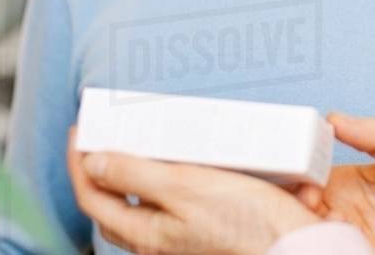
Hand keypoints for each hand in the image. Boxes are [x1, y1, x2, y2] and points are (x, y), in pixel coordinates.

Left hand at [67, 129, 318, 254]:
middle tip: (102, 138)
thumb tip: (93, 163)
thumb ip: (137, 175)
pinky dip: (166, 185)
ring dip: (132, 177)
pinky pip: (172, 208)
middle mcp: (158, 242)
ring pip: (141, 208)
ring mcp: (181, 241)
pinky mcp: (205, 234)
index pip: (92, 197)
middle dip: (100, 172)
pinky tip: (185, 168)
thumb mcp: (188, 187)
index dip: (79, 162)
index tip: (79, 131)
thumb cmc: (248, 223)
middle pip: (111, 206)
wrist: (295, 248)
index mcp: (146, 233)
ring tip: (140, 147)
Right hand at [309, 113, 374, 254]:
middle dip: (295, 209)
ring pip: (313, 240)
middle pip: (301, 213)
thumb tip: (331, 119)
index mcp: (350, 183)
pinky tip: (340, 241)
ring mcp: (354, 242)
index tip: (302, 178)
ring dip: (310, 233)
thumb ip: (374, 134)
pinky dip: (328, 249)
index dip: (297, 178)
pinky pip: (336, 254)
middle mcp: (345, 215)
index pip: (308, 180)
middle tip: (311, 204)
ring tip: (331, 224)